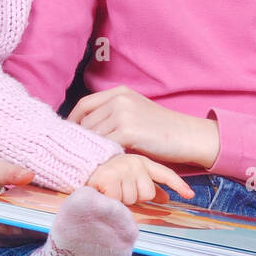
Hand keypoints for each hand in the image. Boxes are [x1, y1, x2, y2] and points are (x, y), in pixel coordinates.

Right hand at [0, 158, 44, 248]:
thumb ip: (9, 172)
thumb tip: (28, 176)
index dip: (14, 223)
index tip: (35, 219)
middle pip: (1, 235)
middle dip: (23, 228)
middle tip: (45, 222)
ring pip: (5, 242)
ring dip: (23, 235)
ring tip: (42, 225)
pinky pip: (4, 244)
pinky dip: (18, 237)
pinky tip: (33, 228)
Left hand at [69, 85, 219, 167]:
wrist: (186, 135)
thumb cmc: (161, 129)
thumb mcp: (135, 112)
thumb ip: (113, 114)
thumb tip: (85, 130)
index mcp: (119, 92)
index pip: (84, 105)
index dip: (73, 121)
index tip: (69, 137)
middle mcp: (119, 99)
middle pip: (86, 122)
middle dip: (81, 140)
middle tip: (80, 155)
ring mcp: (123, 114)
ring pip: (92, 136)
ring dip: (90, 150)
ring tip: (92, 161)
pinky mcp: (128, 131)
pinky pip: (104, 146)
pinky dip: (102, 156)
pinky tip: (105, 163)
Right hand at [86, 153, 195, 204]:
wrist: (75, 169)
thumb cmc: (102, 178)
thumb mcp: (129, 179)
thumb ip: (147, 186)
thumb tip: (165, 198)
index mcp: (140, 161)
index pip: (164, 173)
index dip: (178, 185)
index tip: (190, 195)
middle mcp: (133, 162)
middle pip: (147, 193)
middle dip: (133, 197)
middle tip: (116, 190)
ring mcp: (121, 168)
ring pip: (132, 199)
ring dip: (120, 201)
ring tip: (107, 191)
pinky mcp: (109, 178)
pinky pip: (118, 201)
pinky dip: (110, 202)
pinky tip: (102, 194)